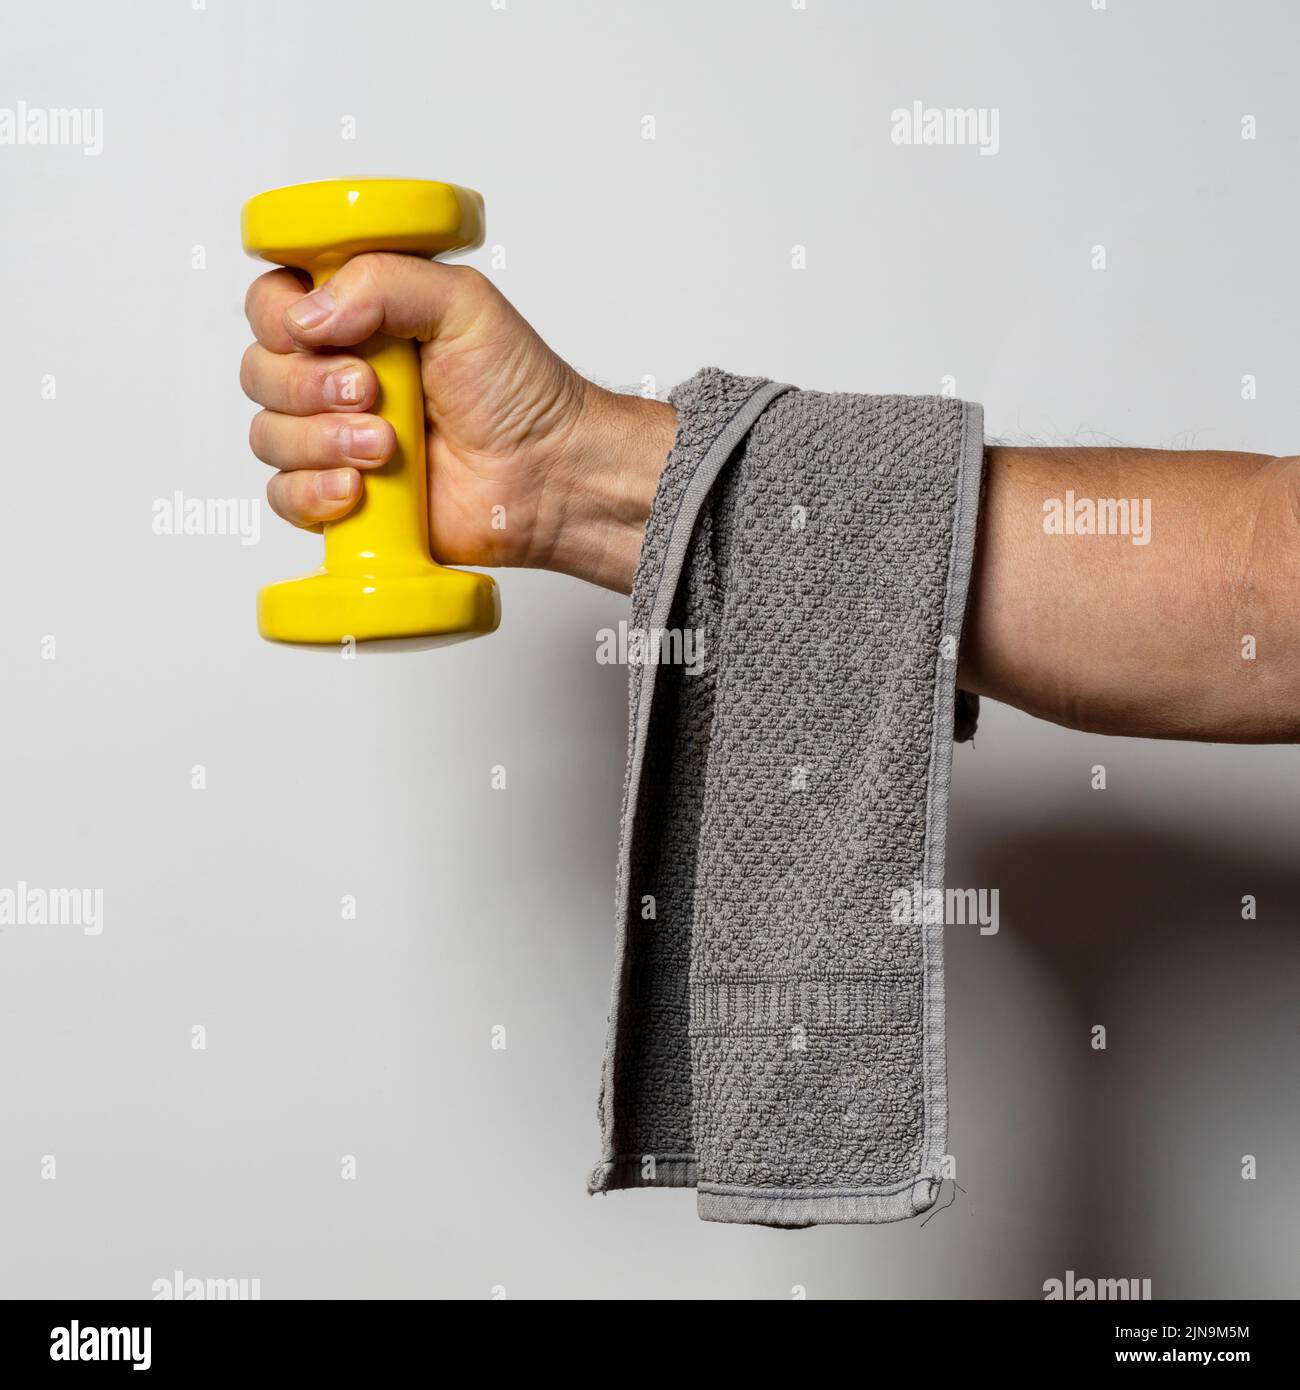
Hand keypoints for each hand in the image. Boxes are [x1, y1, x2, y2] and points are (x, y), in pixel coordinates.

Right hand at [241, 254, 676, 593]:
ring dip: (319, 440)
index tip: (322, 331)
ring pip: (268, 435)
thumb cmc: (520, 391)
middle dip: (307, 384)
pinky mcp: (343, 498)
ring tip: (385, 447)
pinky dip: (312, 492)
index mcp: (358, 316)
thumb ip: (383, 282)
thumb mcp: (463, 304)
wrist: (549, 475)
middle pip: (259, 370)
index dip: (281, 317)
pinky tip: (359, 490)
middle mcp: (337, 373)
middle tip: (371, 393)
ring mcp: (336, 438)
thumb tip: (307, 314)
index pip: (272, 301)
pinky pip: (285, 496)